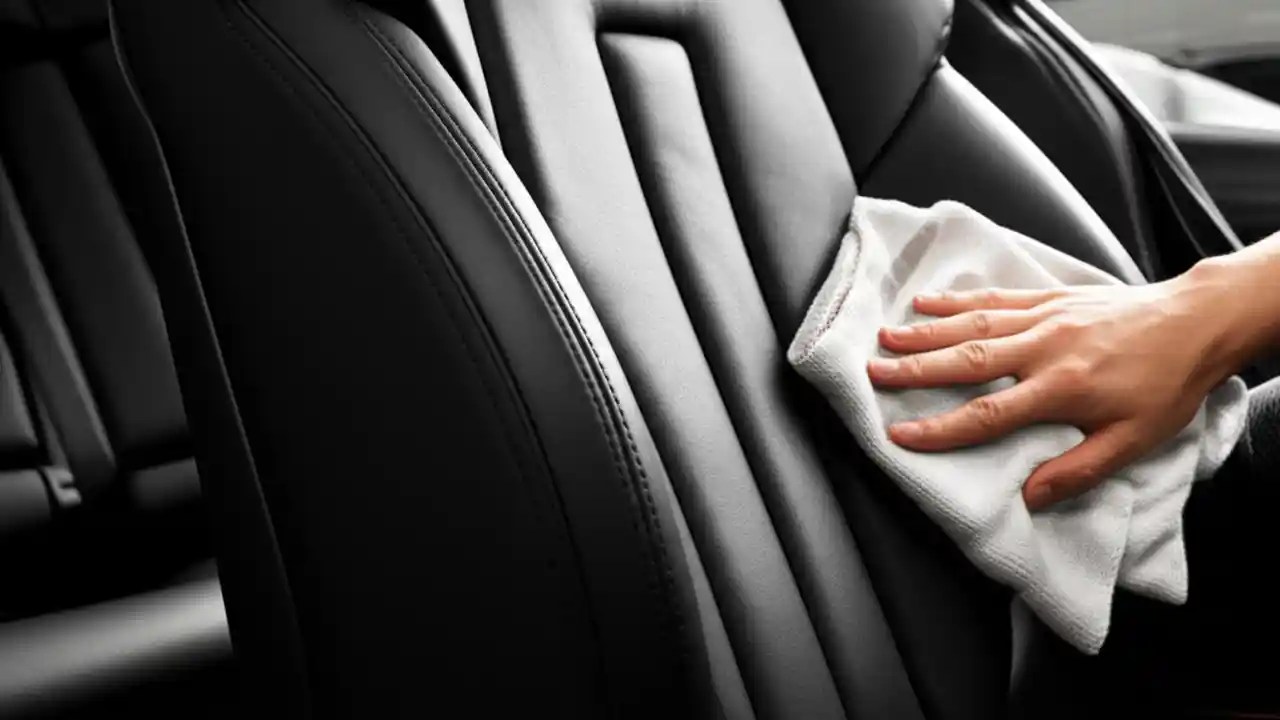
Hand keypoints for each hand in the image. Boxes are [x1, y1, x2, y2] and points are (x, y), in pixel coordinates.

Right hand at [866, 267, 1246, 510]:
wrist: (1197, 322)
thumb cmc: (1166, 385)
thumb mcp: (1133, 441)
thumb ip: (1077, 471)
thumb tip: (1028, 498)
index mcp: (1061, 389)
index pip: (987, 414)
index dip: (939, 428)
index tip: (899, 434)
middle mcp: (1044, 349)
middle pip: (967, 361)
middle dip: (915, 369)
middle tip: (872, 373)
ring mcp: (1044, 318)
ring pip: (973, 325)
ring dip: (925, 332)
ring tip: (885, 338)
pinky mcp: (1050, 298)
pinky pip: (996, 298)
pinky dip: (958, 300)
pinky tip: (927, 302)